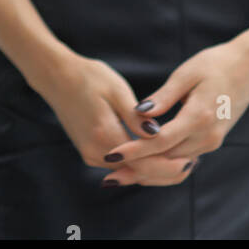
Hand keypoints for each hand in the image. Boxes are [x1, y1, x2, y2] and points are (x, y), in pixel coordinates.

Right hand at [36, 51, 195, 187]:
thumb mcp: (116, 89)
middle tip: (193, 164)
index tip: (192, 159)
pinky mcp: (90, 151)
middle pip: (138, 172)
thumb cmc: (88, 76)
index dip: (169, 162)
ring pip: (130, 171)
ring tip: (182, 162)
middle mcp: (96, 152)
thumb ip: (136, 116)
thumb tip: (158, 134)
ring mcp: (91, 154)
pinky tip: (159, 157)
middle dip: (166, 171)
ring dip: (155, 169)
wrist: (56, 76)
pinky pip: (121, 165)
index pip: (144, 160)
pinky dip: (140, 164)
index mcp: (104, 134)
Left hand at [96, 33, 248, 180]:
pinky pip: (183, 158)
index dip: (133, 150)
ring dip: (149, 170)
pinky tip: (143, 162)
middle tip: (108, 172)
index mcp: (199, 117)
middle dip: (137, 167)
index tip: (111, 154)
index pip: (160, 142)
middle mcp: (207, 137)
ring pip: (175, 165)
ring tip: (120, 173)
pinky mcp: (211, 141)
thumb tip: (138, 114)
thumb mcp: (186, 74)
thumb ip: (163, 97)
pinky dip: (163, 163)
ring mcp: (211, 142)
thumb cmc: (216, 64)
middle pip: (166, 161)